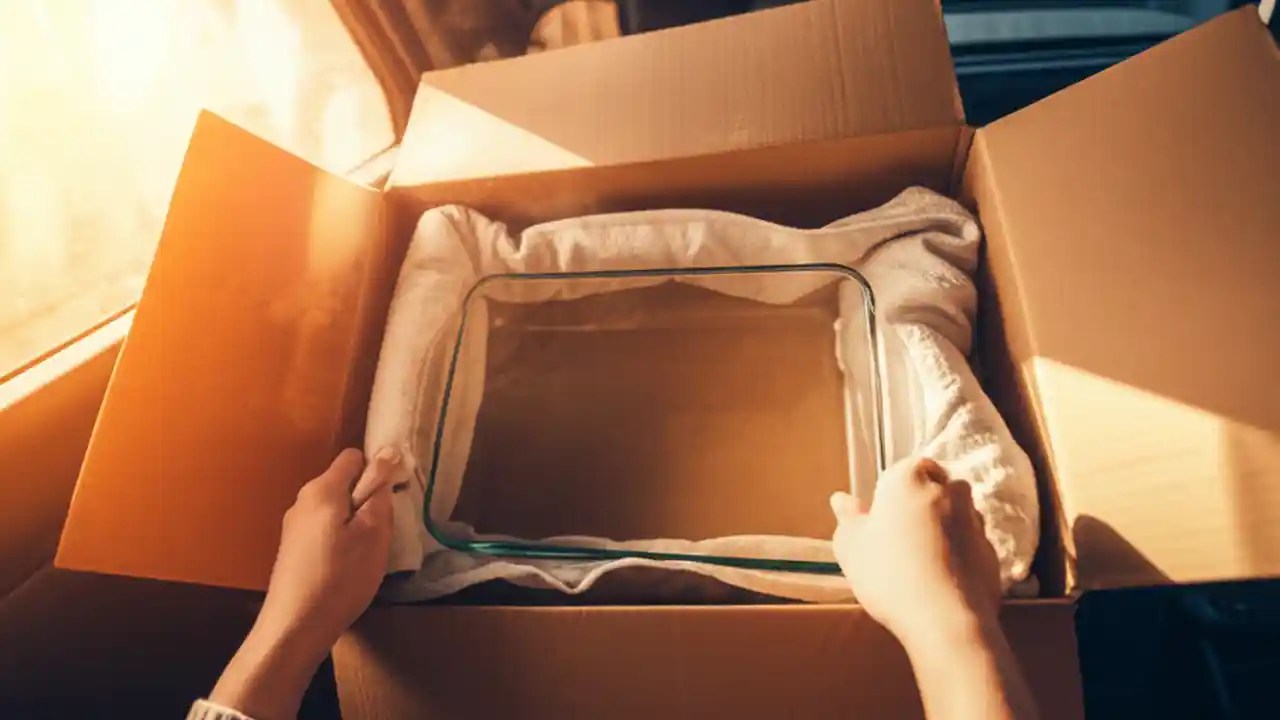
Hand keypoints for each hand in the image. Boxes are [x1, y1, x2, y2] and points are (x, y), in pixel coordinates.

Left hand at [257, 446, 401, 648]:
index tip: (392, 498)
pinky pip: (323, 530)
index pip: (353, 457)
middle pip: (343, 484)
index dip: (377, 470)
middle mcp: (302, 500)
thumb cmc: (341, 576)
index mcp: (322, 489)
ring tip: (366, 554)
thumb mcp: (373, 533)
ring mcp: (293, 526)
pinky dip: (339, 541)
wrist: (295, 625)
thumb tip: (386, 455)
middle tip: (383, 532)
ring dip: (354, 523)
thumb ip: (379, 492)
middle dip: (366, 500)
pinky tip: (345, 568)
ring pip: (334, 509)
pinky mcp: (291, 549)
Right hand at [830, 456, 1000, 644]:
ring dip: (944, 528)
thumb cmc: (888, 573)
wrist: (945, 619)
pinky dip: (959, 555)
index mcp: (910, 479)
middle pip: (937, 486)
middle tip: (901, 535)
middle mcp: (949, 491)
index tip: (883, 516)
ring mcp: (976, 522)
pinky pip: (971, 545)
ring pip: (958, 514)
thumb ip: (848, 519)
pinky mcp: (992, 552)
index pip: (907, 467)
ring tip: (922, 561)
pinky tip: (942, 580)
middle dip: (924, 503)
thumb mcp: (851, 547)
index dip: (894, 489)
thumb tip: (841, 499)